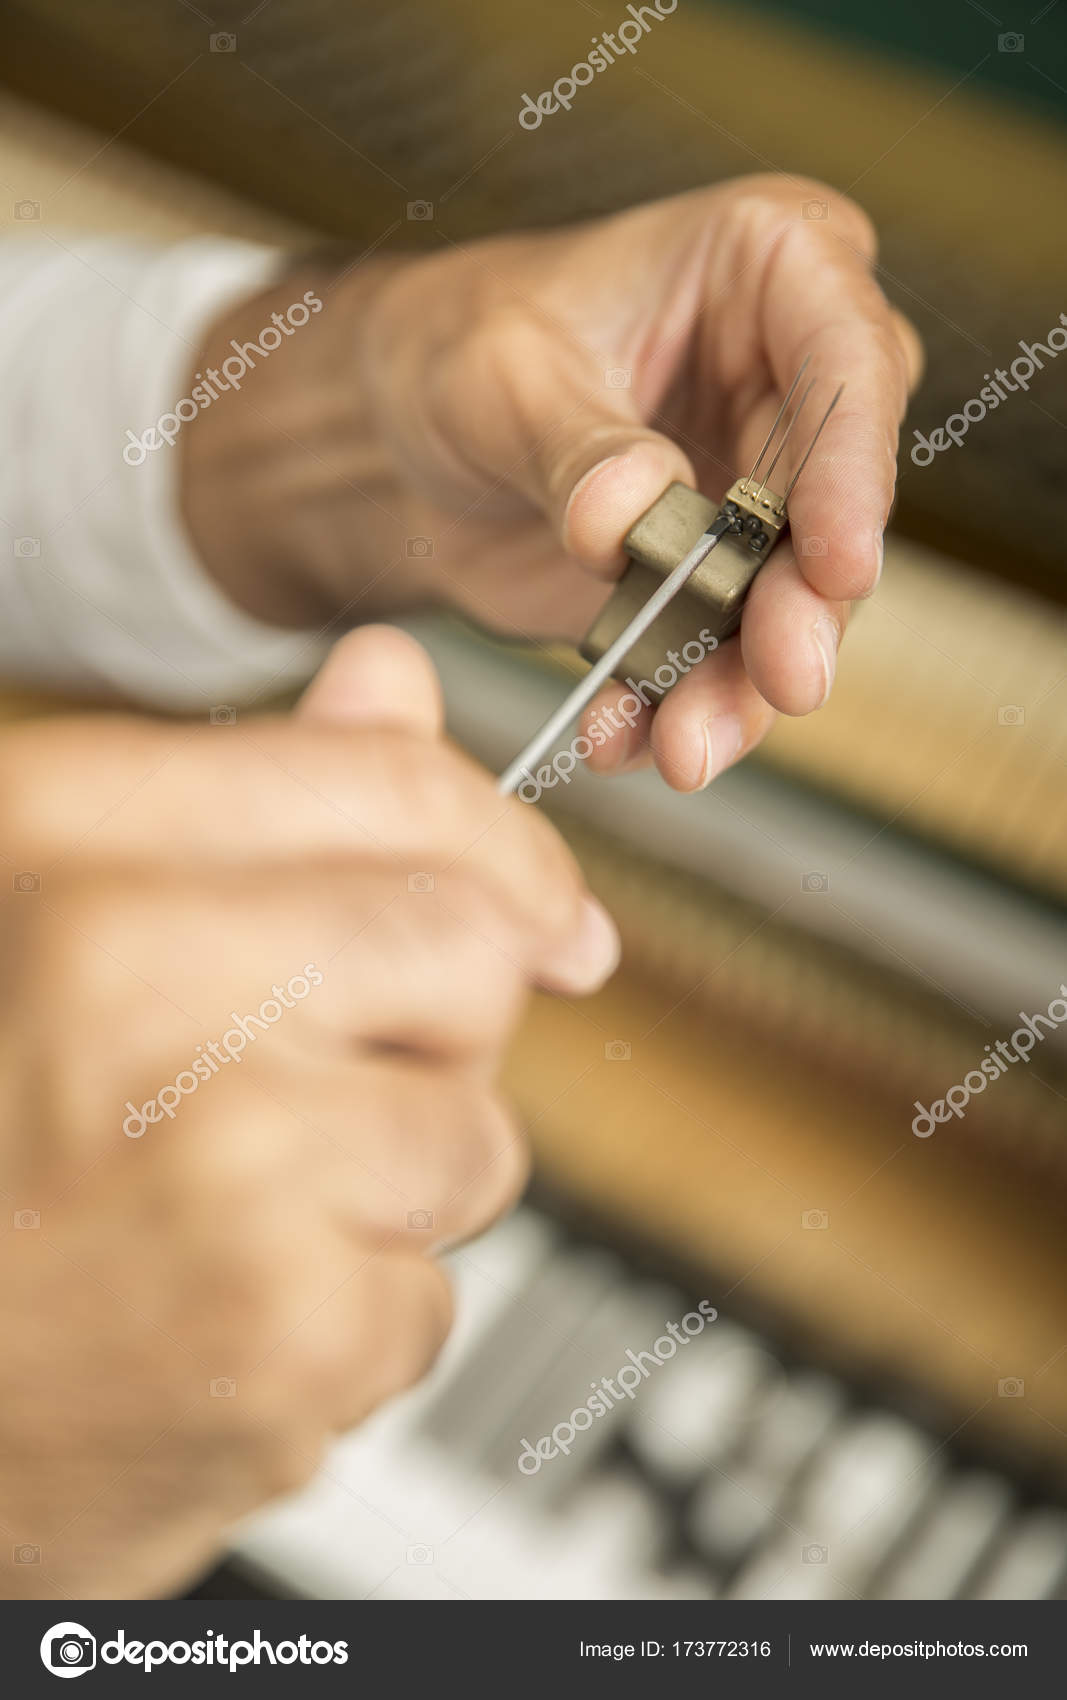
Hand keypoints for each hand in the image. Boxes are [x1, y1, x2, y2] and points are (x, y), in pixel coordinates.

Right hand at [0, 627, 617, 1597]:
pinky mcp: (280, 1339)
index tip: (542, 912)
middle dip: (438, 1031)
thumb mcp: (47, 912)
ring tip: (228, 1218)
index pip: (389, 784)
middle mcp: (131, 980)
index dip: (499, 846)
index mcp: (61, 841)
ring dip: (388, 1190)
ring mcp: (219, 1162)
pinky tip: (214, 1322)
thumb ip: (244, 795)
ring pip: (474, 1138)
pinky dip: (347, 1327)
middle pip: (471, 952)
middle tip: (312, 1091)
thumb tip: (394, 678)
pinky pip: (428, 1301)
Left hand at [183, 175, 920, 792]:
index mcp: (766, 266)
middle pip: (836, 502)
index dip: (853, 468)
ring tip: (684, 746)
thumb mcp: (500, 378)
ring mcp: (761, 487)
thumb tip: (631, 511)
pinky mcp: (721, 576)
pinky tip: (625, 738)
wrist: (399, 440)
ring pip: (790, 600)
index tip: (839, 565)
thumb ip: (577, 447)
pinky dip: (676, 706)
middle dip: (805, 606)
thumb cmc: (454, 349)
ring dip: (740, 684)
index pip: (847, 357)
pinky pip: (722, 652)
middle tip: (785, 680)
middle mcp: (787, 378)